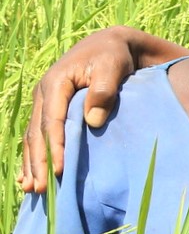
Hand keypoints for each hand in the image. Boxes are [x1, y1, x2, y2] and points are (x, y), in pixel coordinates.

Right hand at [19, 26, 177, 191]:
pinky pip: (37, 135)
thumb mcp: (112, 66)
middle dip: (38, 162)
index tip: (60, 170)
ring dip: (32, 163)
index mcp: (55, 83)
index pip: (52, 121)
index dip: (55, 146)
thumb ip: (103, 91)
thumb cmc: (113, 56)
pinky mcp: (50, 109)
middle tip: (41, 189)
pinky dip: (33, 155)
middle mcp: (44, 94)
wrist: (110, 44)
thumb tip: (93, 121)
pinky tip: (30, 175)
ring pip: (33, 137)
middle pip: (37, 133)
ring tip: (32, 189)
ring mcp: (44, 102)